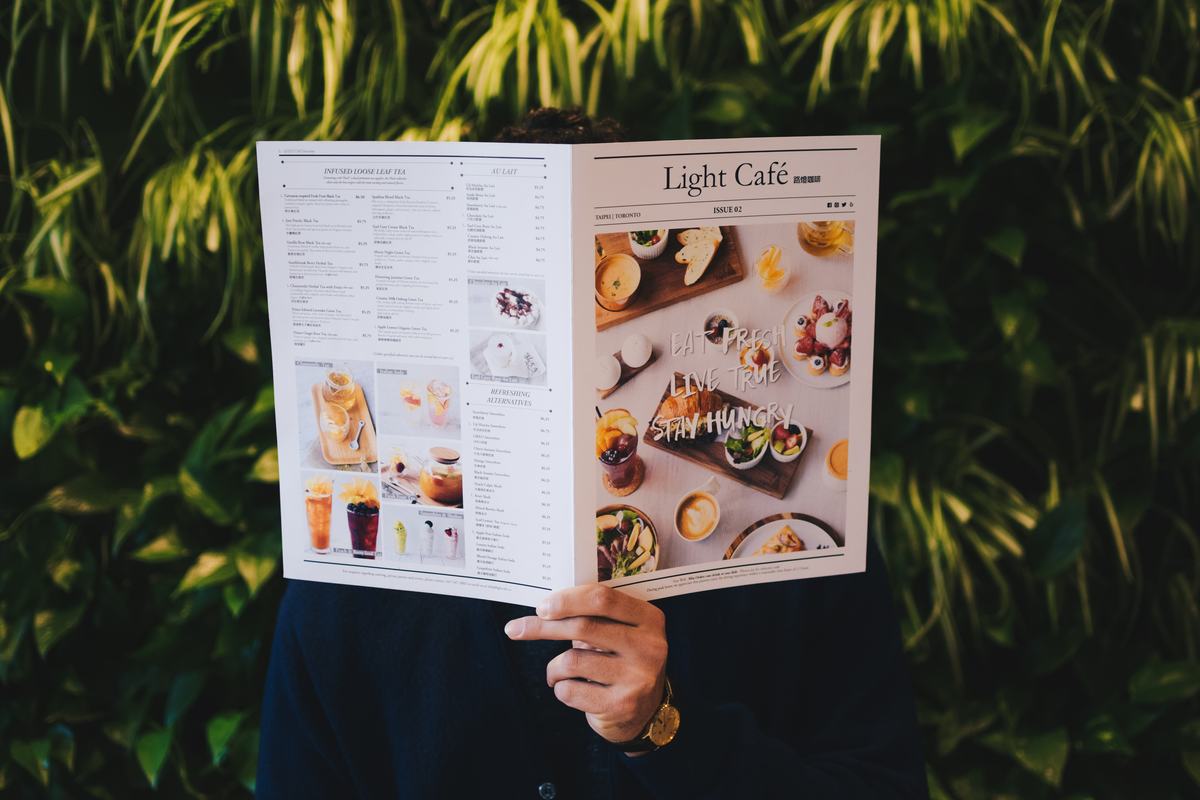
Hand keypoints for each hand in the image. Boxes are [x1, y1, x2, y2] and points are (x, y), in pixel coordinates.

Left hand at [505, 584, 667, 749]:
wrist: (643, 713)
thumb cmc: (620, 662)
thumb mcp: (618, 633)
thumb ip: (593, 616)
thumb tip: (544, 607)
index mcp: (649, 619)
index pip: (603, 599)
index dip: (567, 600)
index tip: (541, 607)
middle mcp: (649, 647)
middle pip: (583, 626)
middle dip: (542, 627)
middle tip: (515, 629)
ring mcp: (637, 677)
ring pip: (572, 660)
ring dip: (554, 667)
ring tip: (558, 673)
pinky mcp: (621, 705)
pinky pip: (570, 690)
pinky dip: (561, 688)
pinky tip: (572, 689)